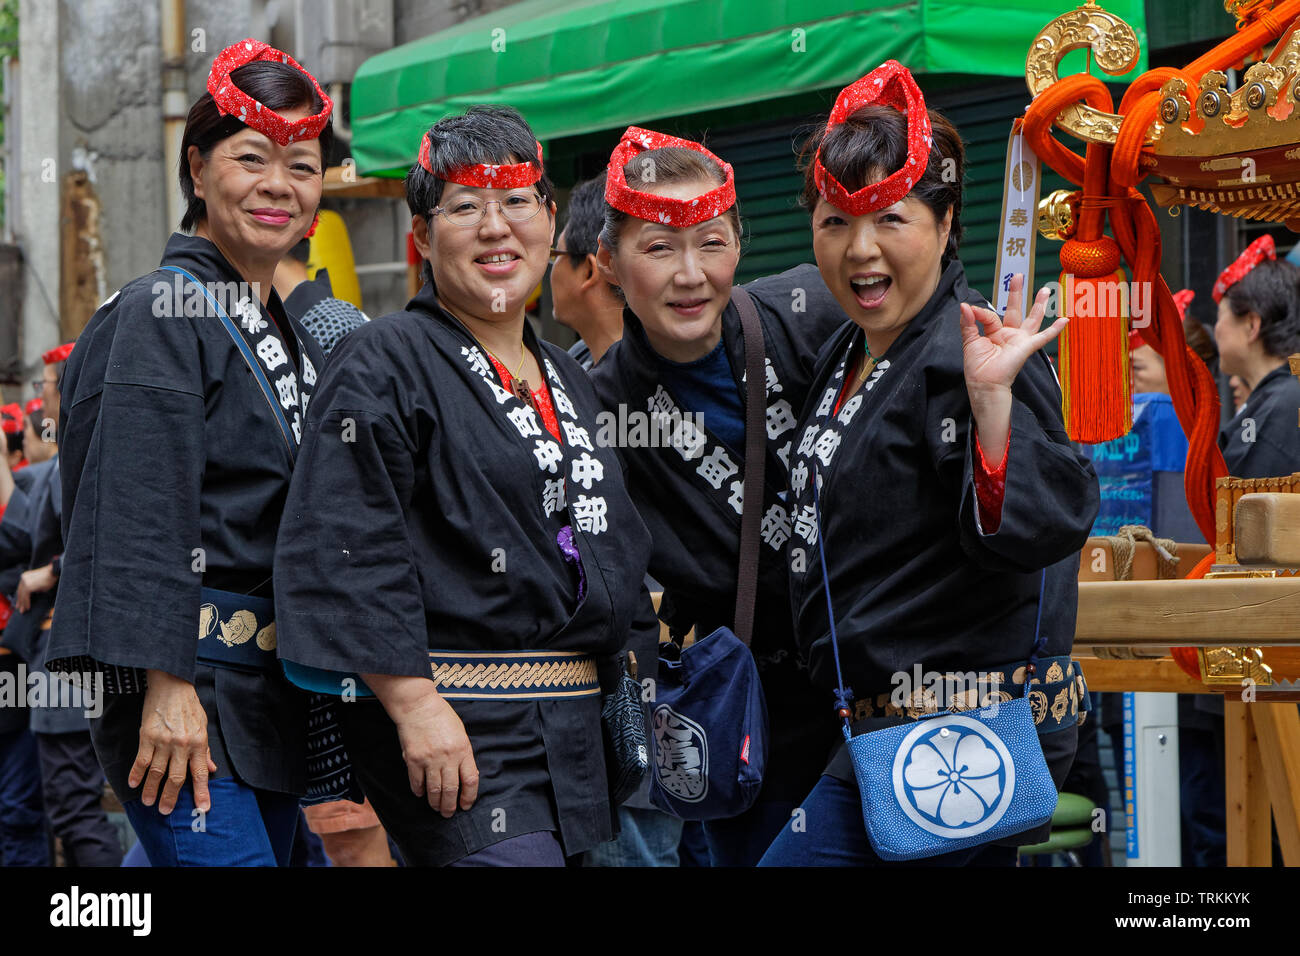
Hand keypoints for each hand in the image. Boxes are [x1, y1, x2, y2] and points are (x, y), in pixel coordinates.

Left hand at [15, 564, 56, 612]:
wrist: (53, 572)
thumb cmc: (50, 577)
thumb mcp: (39, 583)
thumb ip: (34, 588)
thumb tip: (34, 594)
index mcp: (25, 577)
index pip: (20, 588)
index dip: (20, 596)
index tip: (20, 602)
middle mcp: (23, 579)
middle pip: (19, 592)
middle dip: (20, 601)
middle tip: (19, 608)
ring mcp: (25, 582)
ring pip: (22, 595)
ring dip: (23, 604)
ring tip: (23, 610)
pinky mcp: (28, 586)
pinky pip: (26, 597)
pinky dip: (26, 602)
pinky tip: (28, 607)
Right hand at [129, 670, 216, 814]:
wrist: (172, 685)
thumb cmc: (189, 706)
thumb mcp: (203, 726)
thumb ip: (205, 750)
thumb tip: (212, 769)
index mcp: (198, 743)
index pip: (200, 773)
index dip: (202, 792)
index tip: (203, 808)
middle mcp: (182, 744)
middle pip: (176, 777)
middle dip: (171, 797)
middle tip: (165, 811)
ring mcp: (164, 741)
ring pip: (157, 772)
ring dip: (152, 790)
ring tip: (149, 803)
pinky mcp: (147, 736)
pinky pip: (141, 760)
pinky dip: (136, 774)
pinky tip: (133, 785)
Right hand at [364, 674, 478, 817]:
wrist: (418, 706)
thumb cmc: (441, 717)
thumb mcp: (460, 733)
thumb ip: (462, 754)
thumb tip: (462, 776)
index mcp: (463, 750)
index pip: (470, 780)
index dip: (469, 797)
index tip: (465, 805)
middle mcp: (448, 757)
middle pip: (451, 789)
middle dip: (450, 806)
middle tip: (448, 814)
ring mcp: (430, 759)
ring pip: (434, 790)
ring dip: (435, 802)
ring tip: (436, 808)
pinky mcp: (413, 759)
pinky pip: (417, 782)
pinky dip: (419, 791)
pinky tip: (421, 794)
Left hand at [959, 275, 1065, 393]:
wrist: (985, 384)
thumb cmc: (977, 367)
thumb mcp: (969, 341)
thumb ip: (968, 322)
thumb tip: (964, 305)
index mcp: (994, 333)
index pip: (990, 315)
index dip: (979, 311)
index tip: (970, 309)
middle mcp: (1009, 335)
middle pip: (1014, 309)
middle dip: (1016, 292)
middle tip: (1018, 275)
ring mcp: (1019, 340)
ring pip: (1032, 318)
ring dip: (1038, 304)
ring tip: (1045, 290)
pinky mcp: (1027, 347)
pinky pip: (1044, 337)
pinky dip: (1055, 330)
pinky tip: (1065, 320)